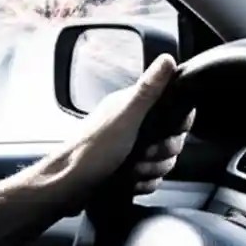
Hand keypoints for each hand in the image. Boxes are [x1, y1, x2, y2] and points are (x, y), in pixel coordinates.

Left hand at [60, 54, 194, 195]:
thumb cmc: (91, 151)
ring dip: (152, 170)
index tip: (167, 135)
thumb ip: (148, 91)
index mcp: (132, 106)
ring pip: (162, 160)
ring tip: (134, 171)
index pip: (172, 109)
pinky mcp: (127, 168)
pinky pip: (151, 177)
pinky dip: (144, 182)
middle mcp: (132, 124)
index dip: (177, 125)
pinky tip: (132, 182)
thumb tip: (167, 60)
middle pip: (171, 139)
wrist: (69, 186)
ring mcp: (130, 147)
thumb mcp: (125, 118)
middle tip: (146, 155)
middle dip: (162, 154)